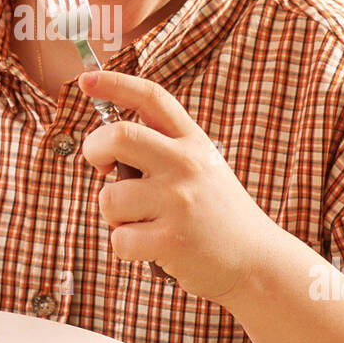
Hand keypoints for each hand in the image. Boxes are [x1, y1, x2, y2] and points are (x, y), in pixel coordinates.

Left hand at [76, 70, 274, 303]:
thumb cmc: (217, 215)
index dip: (115, 83)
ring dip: (113, 215)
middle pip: (119, 136)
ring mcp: (179, 202)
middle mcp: (187, 165)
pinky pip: (119, 240)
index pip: (152, 98)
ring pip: (109, 198)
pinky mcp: (172, 240)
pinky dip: (126, 248)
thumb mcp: (203, 168)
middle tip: (99, 164)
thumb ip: (165, 150)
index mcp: (193, 142)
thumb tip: (108, 144)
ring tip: (144, 223)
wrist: (257, 262)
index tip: (86, 80)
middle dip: (94, 148)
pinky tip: (153, 249)